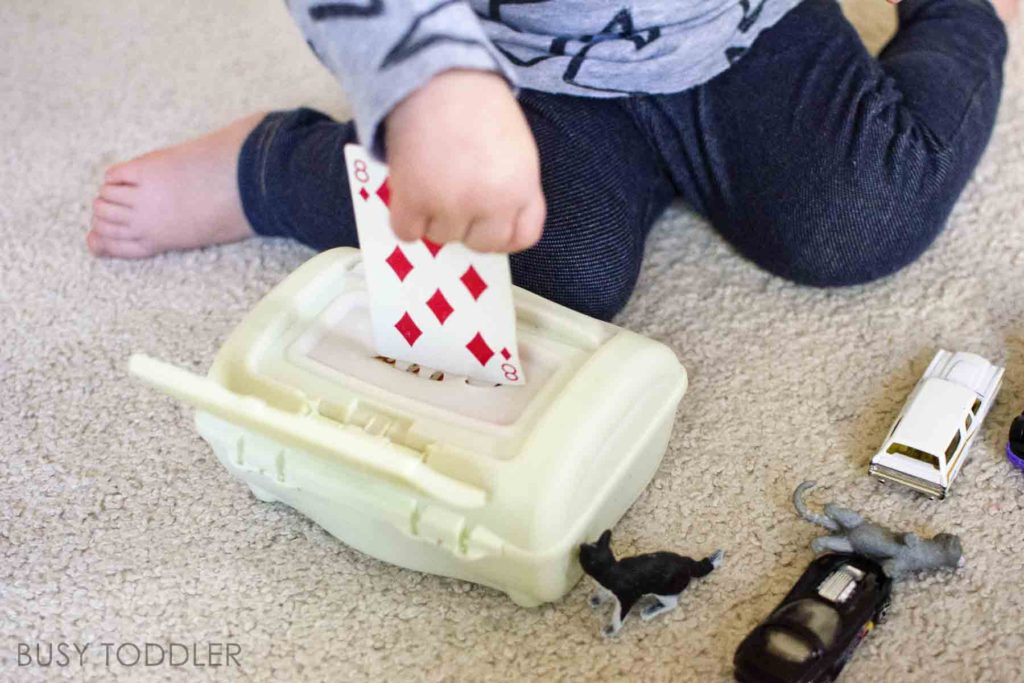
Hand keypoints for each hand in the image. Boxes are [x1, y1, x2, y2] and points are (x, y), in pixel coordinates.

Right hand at [384, 69, 545, 252]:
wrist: (437, 76)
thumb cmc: (478, 105)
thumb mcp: (518, 149)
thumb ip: (514, 188)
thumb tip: (494, 220)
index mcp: (522, 188)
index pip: (522, 237)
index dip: (503, 233)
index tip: (488, 223)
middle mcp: (491, 203)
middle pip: (481, 244)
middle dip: (468, 225)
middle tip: (454, 194)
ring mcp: (452, 204)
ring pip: (442, 237)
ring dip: (433, 217)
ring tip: (430, 180)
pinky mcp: (414, 200)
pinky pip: (408, 232)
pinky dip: (405, 218)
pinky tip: (408, 193)